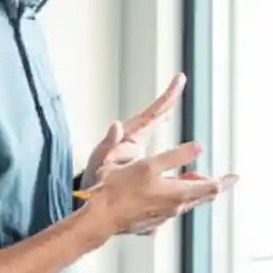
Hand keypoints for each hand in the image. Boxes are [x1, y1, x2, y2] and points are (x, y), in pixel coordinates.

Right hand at [77, 142, 237, 243]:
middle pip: (201, 196)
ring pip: (185, 202)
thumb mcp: (149, 164)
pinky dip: (175, 197)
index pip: (212, 187)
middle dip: (210, 184)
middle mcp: (174, 209)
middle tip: (220, 178)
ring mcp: (163, 218)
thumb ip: (176, 157)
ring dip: (191, 190)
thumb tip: (199, 148)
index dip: (225, 180)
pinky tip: (164, 191)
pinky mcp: (151, 223)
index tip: (236, 177)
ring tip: (190, 178)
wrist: (98, 216)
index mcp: (178, 193)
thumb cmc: (120, 188)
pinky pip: (170, 209)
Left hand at [82, 73, 185, 189]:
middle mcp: (132, 135)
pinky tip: (167, 119)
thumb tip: (116, 124)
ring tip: (174, 95)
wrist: (93, 194)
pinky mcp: (136, 154)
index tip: (179, 79)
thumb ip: (109, 143)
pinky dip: (161, 125)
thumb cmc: (95, 177)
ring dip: (164, 108)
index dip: (167, 98)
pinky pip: (152, 136)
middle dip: (167, 97)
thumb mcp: (102, 161)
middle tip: (179, 79)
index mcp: (129, 136)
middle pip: (154, 113)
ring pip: (153, 122)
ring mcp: (133, 143)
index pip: (152, 113)